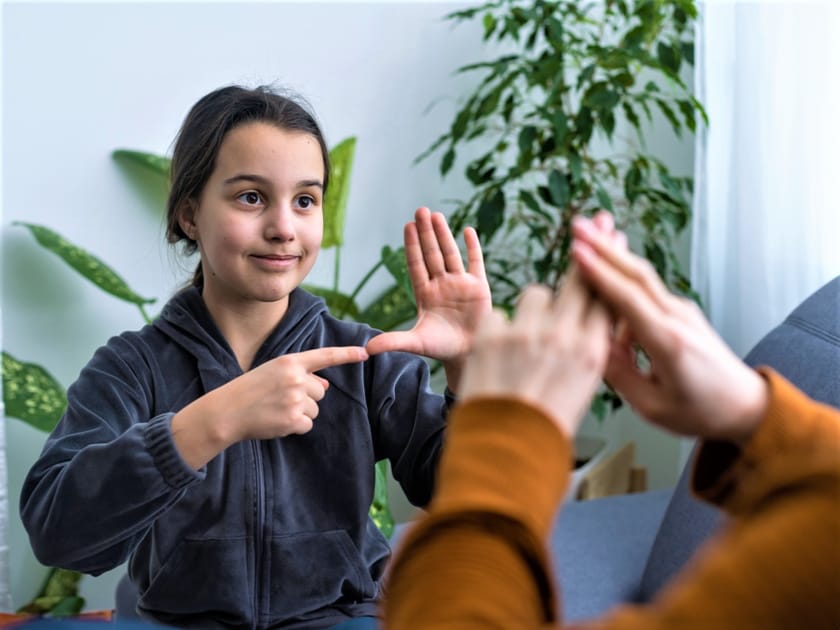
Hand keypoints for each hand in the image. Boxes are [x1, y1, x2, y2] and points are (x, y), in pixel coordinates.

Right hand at [172, 346, 367, 468]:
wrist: (227, 412)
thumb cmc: (249, 391)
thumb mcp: (273, 373)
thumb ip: (300, 375)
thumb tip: (326, 384)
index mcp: (290, 362)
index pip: (325, 356)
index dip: (347, 354)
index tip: (365, 353)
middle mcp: (296, 378)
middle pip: (321, 390)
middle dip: (307, 397)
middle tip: (281, 399)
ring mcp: (295, 399)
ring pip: (315, 409)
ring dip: (301, 413)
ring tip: (276, 410)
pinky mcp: (293, 419)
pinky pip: (308, 425)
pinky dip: (295, 427)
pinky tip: (277, 422)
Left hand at [365, 207, 491, 391]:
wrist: (468, 355)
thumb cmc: (441, 349)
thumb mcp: (416, 343)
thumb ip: (393, 341)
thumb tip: (366, 348)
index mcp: (425, 294)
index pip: (416, 264)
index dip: (412, 245)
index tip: (408, 226)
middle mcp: (441, 285)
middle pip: (432, 253)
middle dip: (426, 233)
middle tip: (420, 210)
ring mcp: (460, 284)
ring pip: (451, 253)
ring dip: (444, 235)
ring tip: (437, 215)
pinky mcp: (479, 287)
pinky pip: (475, 262)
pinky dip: (472, 247)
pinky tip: (467, 230)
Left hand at [458, 270, 610, 438]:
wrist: (502, 455)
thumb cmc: (543, 431)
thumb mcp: (581, 392)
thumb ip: (584, 353)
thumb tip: (586, 324)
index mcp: (590, 355)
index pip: (606, 300)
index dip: (606, 277)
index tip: (608, 255)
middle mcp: (562, 337)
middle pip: (578, 283)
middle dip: (580, 270)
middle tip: (580, 254)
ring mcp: (525, 333)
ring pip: (536, 294)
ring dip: (531, 309)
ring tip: (523, 338)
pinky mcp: (490, 336)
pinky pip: (498, 314)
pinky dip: (496, 329)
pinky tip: (495, 354)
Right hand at [571, 213, 767, 444]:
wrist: (746, 406)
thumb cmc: (703, 411)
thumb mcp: (652, 406)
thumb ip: (618, 375)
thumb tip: (591, 348)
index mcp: (669, 343)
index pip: (629, 299)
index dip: (600, 273)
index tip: (577, 251)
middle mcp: (677, 318)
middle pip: (637, 274)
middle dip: (604, 247)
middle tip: (578, 225)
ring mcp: (680, 311)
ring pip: (641, 277)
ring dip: (613, 255)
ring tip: (587, 237)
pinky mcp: (679, 313)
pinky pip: (645, 292)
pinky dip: (622, 278)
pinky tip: (604, 272)